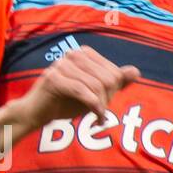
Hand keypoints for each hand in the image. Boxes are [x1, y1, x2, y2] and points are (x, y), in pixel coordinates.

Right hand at [16, 45, 138, 129]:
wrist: (36, 113)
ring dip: (101, 107)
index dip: (114, 91)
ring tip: (97, 117)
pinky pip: (83, 92)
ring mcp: (61, 65)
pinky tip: (96, 119)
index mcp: (82, 53)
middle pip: (107, 78)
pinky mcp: (53, 78)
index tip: (106, 104)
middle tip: (101, 113)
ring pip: (96, 86)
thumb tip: (135, 71)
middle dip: (108, 99)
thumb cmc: (65, 101)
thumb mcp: (94, 91)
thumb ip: (115, 81)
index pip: (113, 72)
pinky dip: (94, 108)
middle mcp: (72, 54)